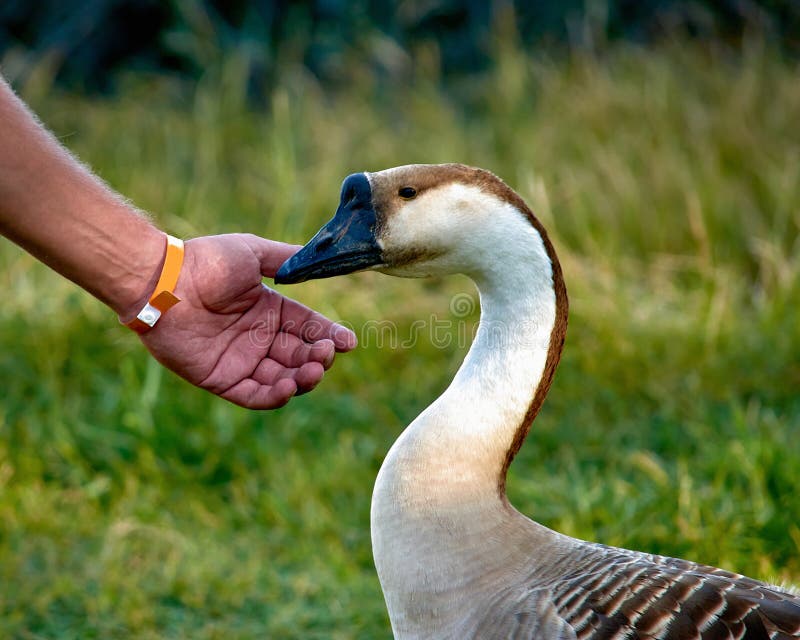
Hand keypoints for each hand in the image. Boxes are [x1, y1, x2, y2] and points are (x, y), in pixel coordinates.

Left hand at [138, 233, 355, 408]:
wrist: (164, 281)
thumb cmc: (207, 263)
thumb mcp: (252, 252)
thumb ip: (285, 260)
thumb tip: (319, 259)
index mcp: (271, 310)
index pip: (309, 328)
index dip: (330, 336)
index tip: (349, 342)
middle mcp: (260, 338)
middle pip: (300, 356)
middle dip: (319, 358)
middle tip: (326, 356)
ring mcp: (242, 360)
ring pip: (283, 378)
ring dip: (302, 378)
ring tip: (312, 371)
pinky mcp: (222, 380)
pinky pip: (254, 395)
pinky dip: (274, 396)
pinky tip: (288, 387)